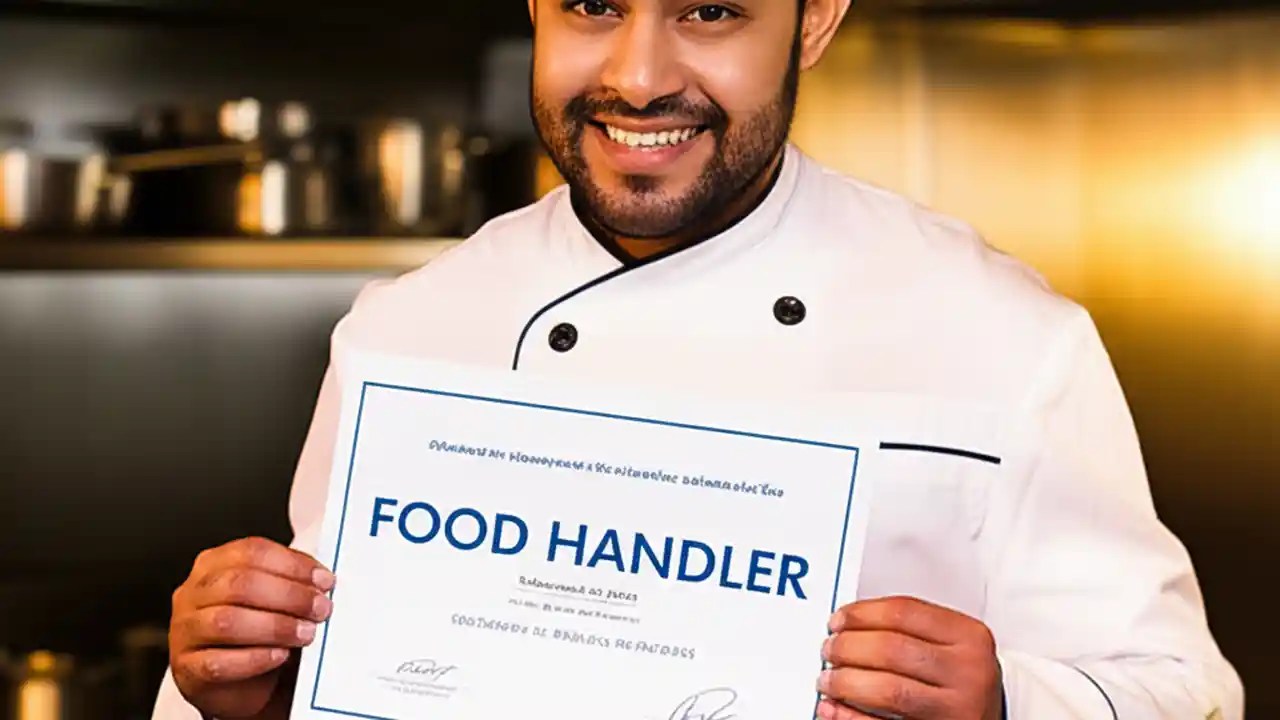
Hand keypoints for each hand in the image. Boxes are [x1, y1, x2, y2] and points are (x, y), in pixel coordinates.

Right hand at [169, 537, 335, 718]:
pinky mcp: (188, 669)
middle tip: (320, 609)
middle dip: (288, 595)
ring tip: (306, 634)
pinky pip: (218, 663)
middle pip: (239, 584)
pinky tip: (280, 655)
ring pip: (226, 622)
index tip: (324, 581)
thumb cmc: (257, 634)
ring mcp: (185, 632)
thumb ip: (291, 583)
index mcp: (213, 565)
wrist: (240, 685)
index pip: (251, 552)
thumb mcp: (271, 599)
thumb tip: (321, 582)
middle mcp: (193, 594)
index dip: (292, 565)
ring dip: (275, 627)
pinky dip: (255, 658)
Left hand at [816, 596, 1002, 719]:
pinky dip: (850, 717)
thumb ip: (912, 629)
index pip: (903, 613)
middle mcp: (968, 673)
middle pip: (892, 650)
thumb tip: (850, 624)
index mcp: (969, 638)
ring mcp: (956, 709)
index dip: (861, 614)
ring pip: (888, 690)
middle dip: (848, 647)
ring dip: (845, 683)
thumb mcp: (953, 643)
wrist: (992, 717)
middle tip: (829, 649)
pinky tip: (833, 709)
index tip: (839, 619)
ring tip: (827, 680)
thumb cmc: (963, 677)